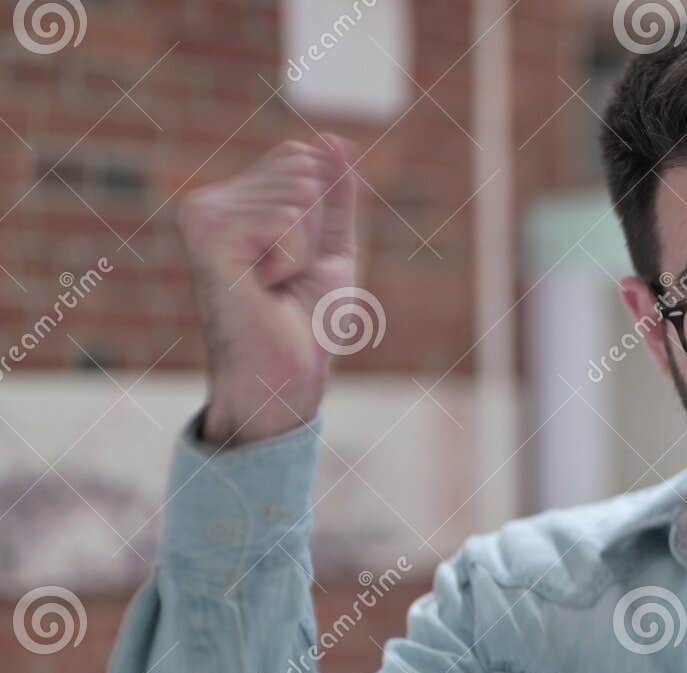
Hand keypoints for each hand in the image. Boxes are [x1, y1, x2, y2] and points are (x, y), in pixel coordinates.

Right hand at [177, 136, 358, 445]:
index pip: (301, 158)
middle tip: (285, 278)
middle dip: (313, 231)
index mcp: (235, 201)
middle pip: (301, 172)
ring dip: (302, 250)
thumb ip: (335, 194)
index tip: (296, 261)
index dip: (320, 214)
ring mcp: (202, 214)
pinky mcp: (205, 233)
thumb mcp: (333, 246)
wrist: (288, 372)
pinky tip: (260, 286)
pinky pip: (283, 220)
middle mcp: (210, 202)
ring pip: (295, 197)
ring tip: (272, 284)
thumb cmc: (307, 320)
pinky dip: (290, 258)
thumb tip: (335, 138)